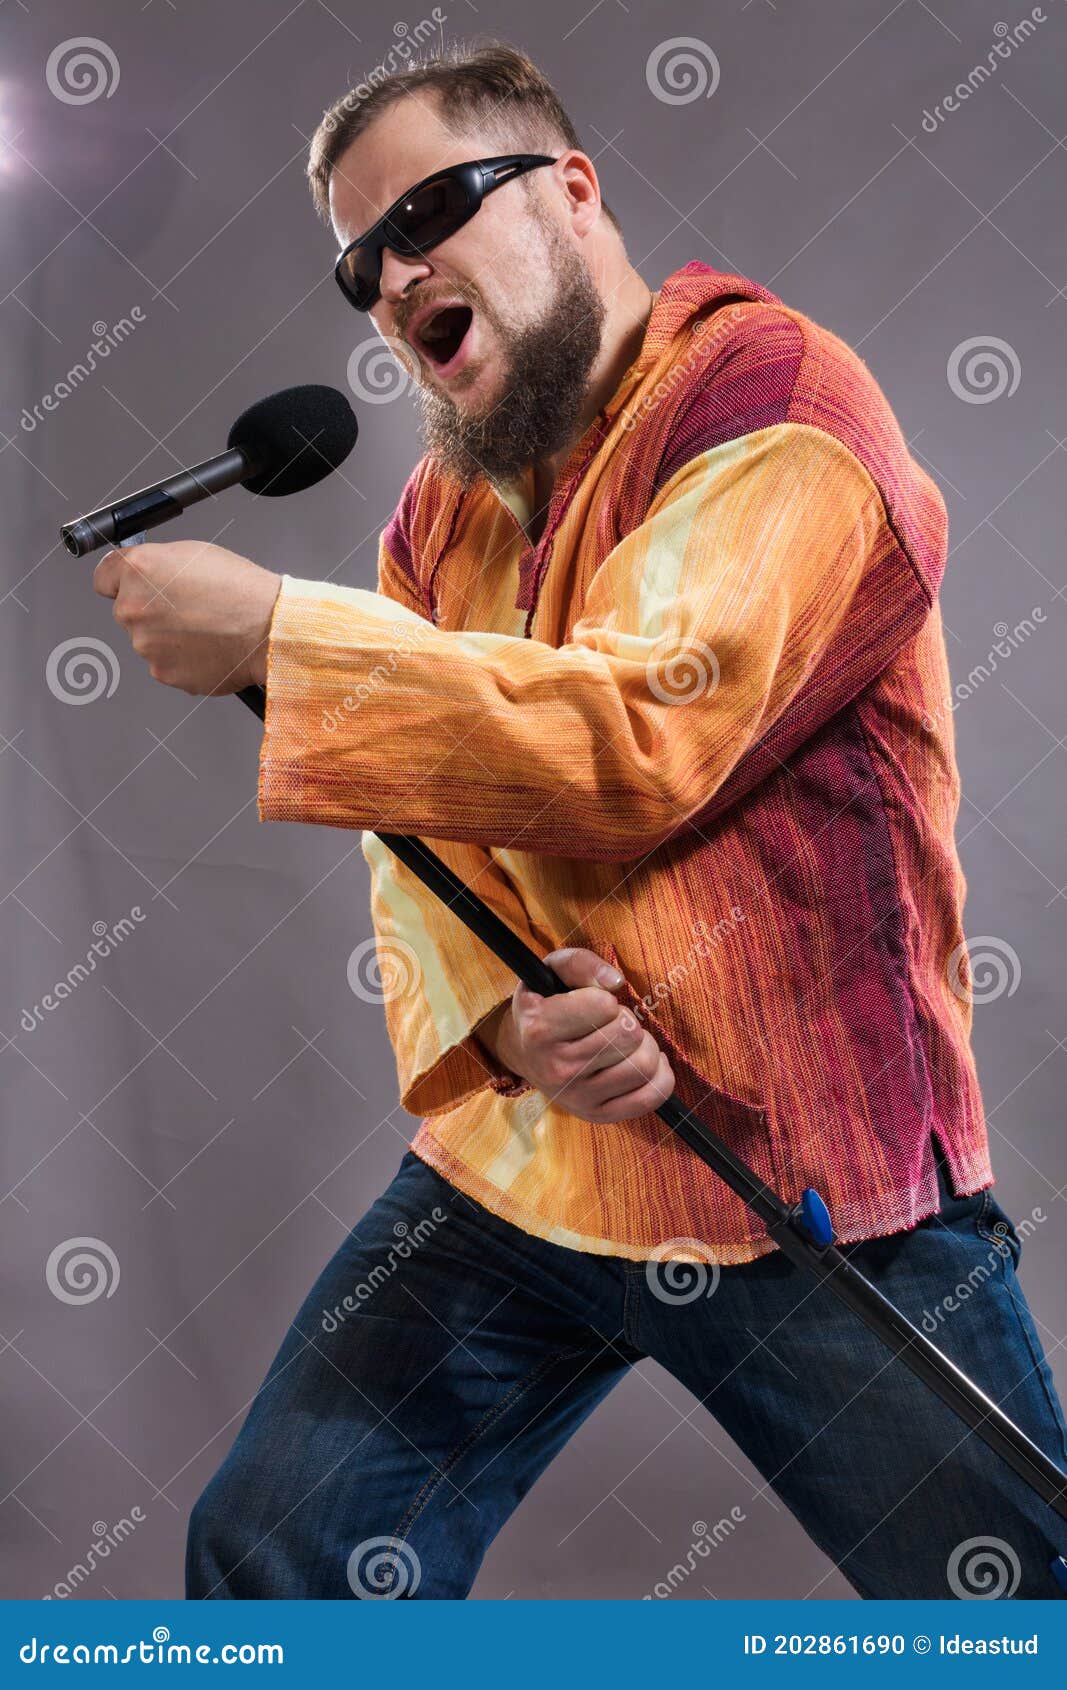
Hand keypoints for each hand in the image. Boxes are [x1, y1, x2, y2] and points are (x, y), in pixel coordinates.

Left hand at [92, 539, 281, 694]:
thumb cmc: (242, 590)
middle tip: (186, 609)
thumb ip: (157, 564)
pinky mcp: (162, 672)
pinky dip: (182, 659)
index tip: (132, 587)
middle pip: (127, 611)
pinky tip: (207, 647)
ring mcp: (145, 644)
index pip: (104, 578)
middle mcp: (133, 607)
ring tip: (205, 628)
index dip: (120, 582)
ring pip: (148, 640)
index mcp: (138, 570)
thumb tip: (145, 575)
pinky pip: (165, 664)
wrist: (268, 629)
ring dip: (168, 636)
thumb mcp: (194, 553)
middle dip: (151, 610)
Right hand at [483, 947, 673, 1123]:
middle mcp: (557, 1068)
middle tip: (610, 1023)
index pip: (603, 1006)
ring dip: (644, 1045)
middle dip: (627, 1020)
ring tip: (625, 1042)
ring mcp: (578, 1097)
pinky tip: (641, 1060)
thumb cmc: (547, 1005)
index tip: (591, 1004)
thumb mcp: (552, 972)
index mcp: (540, 1029)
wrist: (526, 1055)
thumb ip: (582, 963)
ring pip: (644, 1065)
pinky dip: (660, 1075)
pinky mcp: (598, 1115)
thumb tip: (616, 982)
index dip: (605, 999)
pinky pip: (652, 1096)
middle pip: (629, 1034)